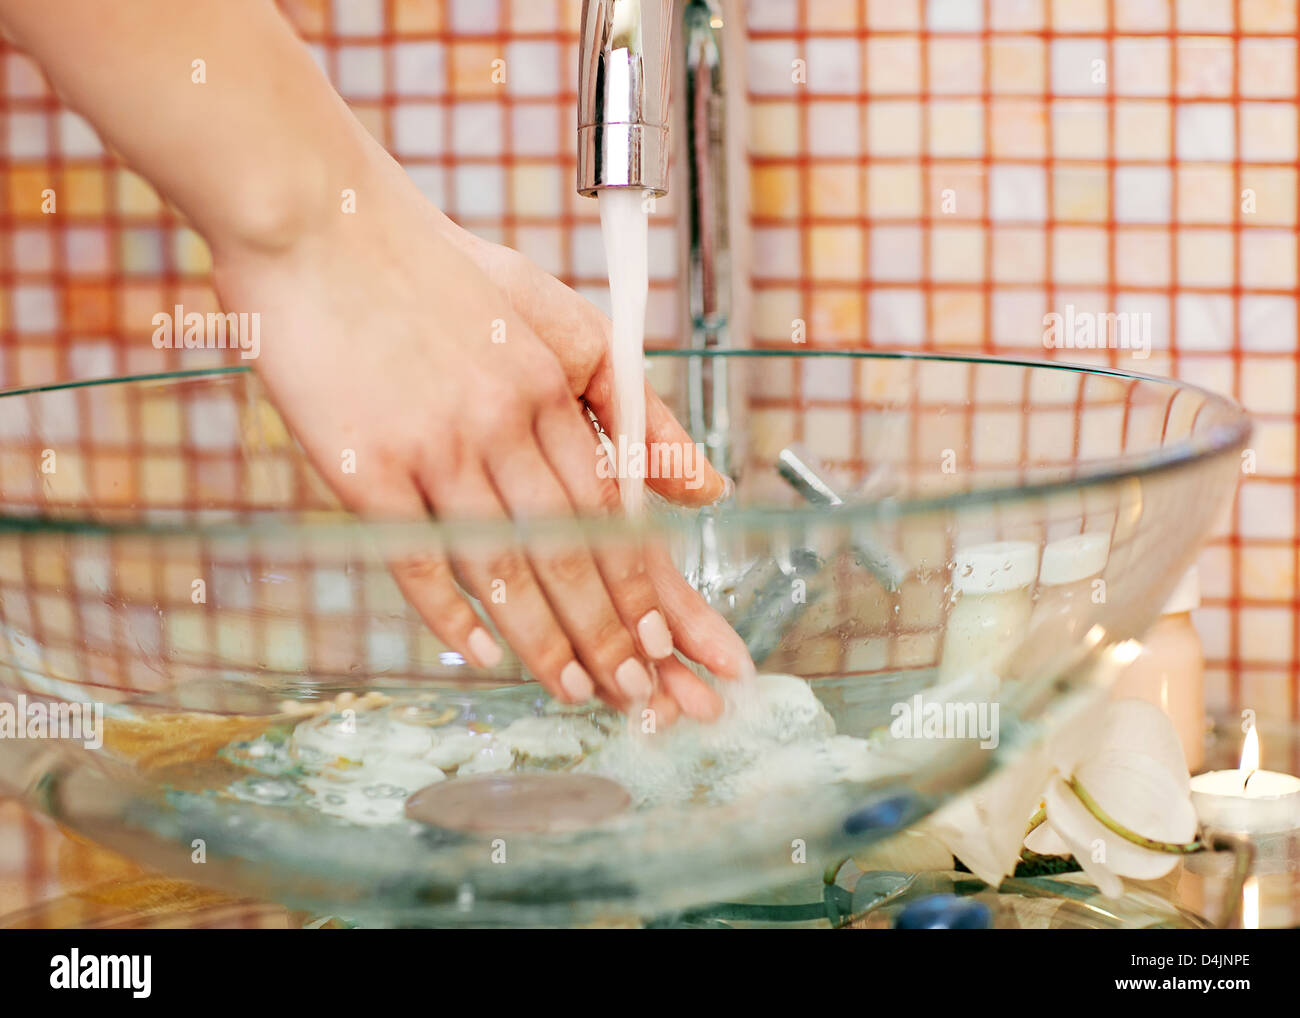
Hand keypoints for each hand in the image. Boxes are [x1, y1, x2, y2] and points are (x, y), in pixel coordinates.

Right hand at [212, 158, 751, 722]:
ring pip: (506, 564)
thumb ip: (631, 400)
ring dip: (547, 639)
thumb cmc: (438, 267)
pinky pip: (417, 555)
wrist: (321, 224)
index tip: (679, 647)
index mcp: (553, 387)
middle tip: (647, 698)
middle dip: (615, 633)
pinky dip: (450, 611)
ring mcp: (435, 446)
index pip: (618, 510)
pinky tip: (480, 652)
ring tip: (579, 693)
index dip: (651, 585)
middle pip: (574, 548)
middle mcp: (506, 421)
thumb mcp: (555, 312)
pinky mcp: (365, 464)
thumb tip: (702, 482)